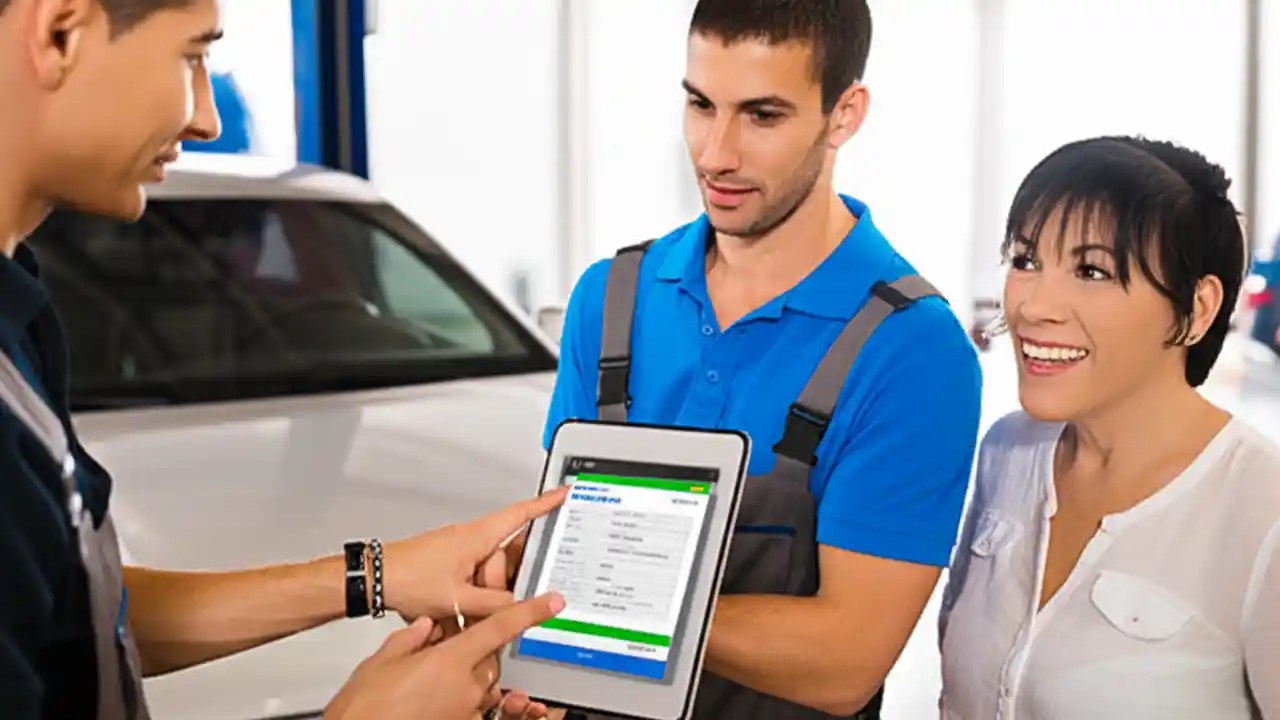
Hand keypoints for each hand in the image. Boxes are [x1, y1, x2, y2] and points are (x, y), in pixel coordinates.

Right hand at [326, 592, 565, 719]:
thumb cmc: (365, 708)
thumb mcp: (383, 660)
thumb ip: (411, 638)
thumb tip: (427, 628)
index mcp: (450, 662)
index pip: (500, 628)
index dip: (529, 613)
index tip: (552, 603)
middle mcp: (466, 689)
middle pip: (490, 660)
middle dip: (474, 652)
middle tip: (445, 652)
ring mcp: (466, 712)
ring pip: (483, 687)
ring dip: (466, 679)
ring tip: (430, 683)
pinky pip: (472, 708)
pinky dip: (460, 700)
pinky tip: (432, 700)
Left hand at [384, 487, 568, 621]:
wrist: (374, 579)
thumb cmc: (408, 579)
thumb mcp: (459, 599)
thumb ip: (496, 604)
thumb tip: (526, 604)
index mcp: (478, 537)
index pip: (521, 514)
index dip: (546, 503)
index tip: (565, 493)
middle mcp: (470, 539)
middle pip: (506, 557)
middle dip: (504, 583)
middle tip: (494, 603)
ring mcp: (459, 550)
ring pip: (488, 572)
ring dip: (484, 595)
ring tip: (466, 613)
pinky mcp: (449, 563)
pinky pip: (472, 578)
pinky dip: (471, 596)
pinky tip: (457, 613)